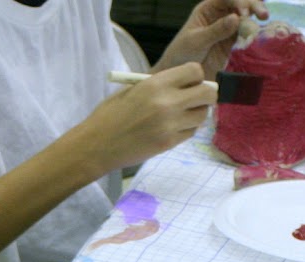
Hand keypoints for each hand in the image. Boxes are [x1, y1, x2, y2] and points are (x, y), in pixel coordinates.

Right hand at [81, 63, 214, 173]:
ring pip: (203, 115)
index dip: (196, 76)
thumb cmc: (109, 115)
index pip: (195, 71)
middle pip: (208, 93)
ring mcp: (170, 124)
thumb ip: (160, 84)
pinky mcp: (169, 143)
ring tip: (181, 115)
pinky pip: (191, 132)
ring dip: (196, 114)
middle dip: (205, 94)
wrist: (95, 146)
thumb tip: (187, 83)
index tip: (189, 82)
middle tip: (195, 99)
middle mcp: (167, 102)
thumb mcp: (132, 89)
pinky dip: (186, 129)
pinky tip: (170, 128)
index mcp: (156, 84)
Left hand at [156, 0, 268, 78]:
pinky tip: (258, 35)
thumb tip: (236, 18)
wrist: (181, 77)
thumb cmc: (181, 55)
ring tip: (263, 22)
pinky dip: (254, 32)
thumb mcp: (196, 41)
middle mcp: (221, 15)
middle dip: (254, 5)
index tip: (244, 12)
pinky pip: (248, 33)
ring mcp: (229, 28)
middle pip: (242, 3)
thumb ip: (215, 30)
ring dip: (257, 17)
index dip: (239, 1)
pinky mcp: (234, 42)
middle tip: (262, 15)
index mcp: (208, 8)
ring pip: (248, 17)